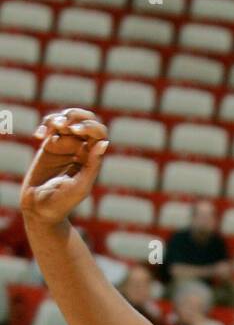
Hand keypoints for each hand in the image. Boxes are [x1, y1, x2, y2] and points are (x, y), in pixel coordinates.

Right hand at [20, 109, 108, 224]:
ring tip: (48, 130)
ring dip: (58, 118)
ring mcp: (64, 146)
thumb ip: (92, 166)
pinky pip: (50, 126)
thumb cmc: (63, 202)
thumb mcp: (80, 186)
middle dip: (76, 115)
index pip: (99, 133)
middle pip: (85, 120)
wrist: (40, 208)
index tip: (76, 130)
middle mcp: (81, 149)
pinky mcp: (48, 145)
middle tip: (64, 124)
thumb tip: (104, 143)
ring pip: (66, 119)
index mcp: (92, 158)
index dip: (90, 125)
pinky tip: (38, 135)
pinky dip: (44, 125)